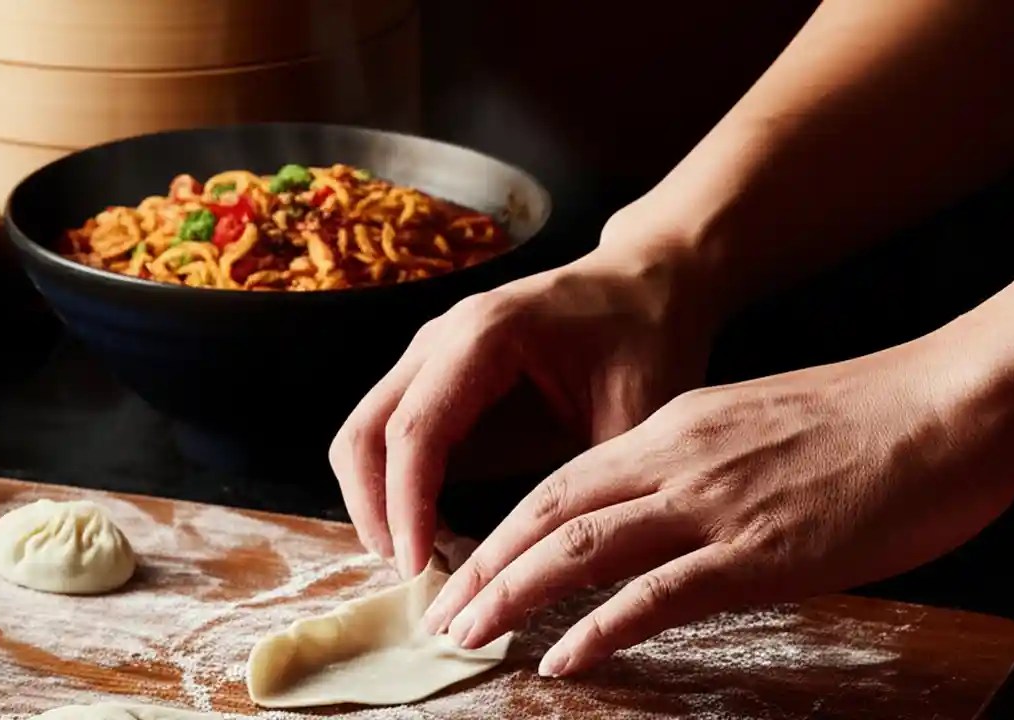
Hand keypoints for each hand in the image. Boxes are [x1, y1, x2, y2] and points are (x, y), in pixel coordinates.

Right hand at [329, 211, 715, 577]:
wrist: (646, 284)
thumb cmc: (648, 340)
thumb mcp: (637, 415)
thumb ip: (590, 483)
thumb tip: (550, 565)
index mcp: (486, 335)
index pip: (416, 431)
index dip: (407, 506)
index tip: (418, 569)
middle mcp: (442, 338)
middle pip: (365, 431)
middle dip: (375, 510)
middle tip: (410, 574)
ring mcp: (431, 355)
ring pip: (365, 434)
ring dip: (377, 500)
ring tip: (420, 559)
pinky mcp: (436, 377)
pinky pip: (390, 435)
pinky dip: (394, 486)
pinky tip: (434, 530)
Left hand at [419, 335, 1013, 676]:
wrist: (944, 409)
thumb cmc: (864, 422)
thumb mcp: (755, 430)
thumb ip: (701, 467)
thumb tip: (666, 514)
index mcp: (673, 429)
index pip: (564, 482)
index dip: (506, 530)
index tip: (471, 568)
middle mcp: (675, 460)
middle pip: (550, 513)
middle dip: (487, 565)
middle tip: (443, 612)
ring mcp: (712, 505)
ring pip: (582, 549)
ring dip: (515, 594)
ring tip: (470, 635)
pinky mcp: (758, 552)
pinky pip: (657, 594)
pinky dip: (599, 628)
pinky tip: (564, 657)